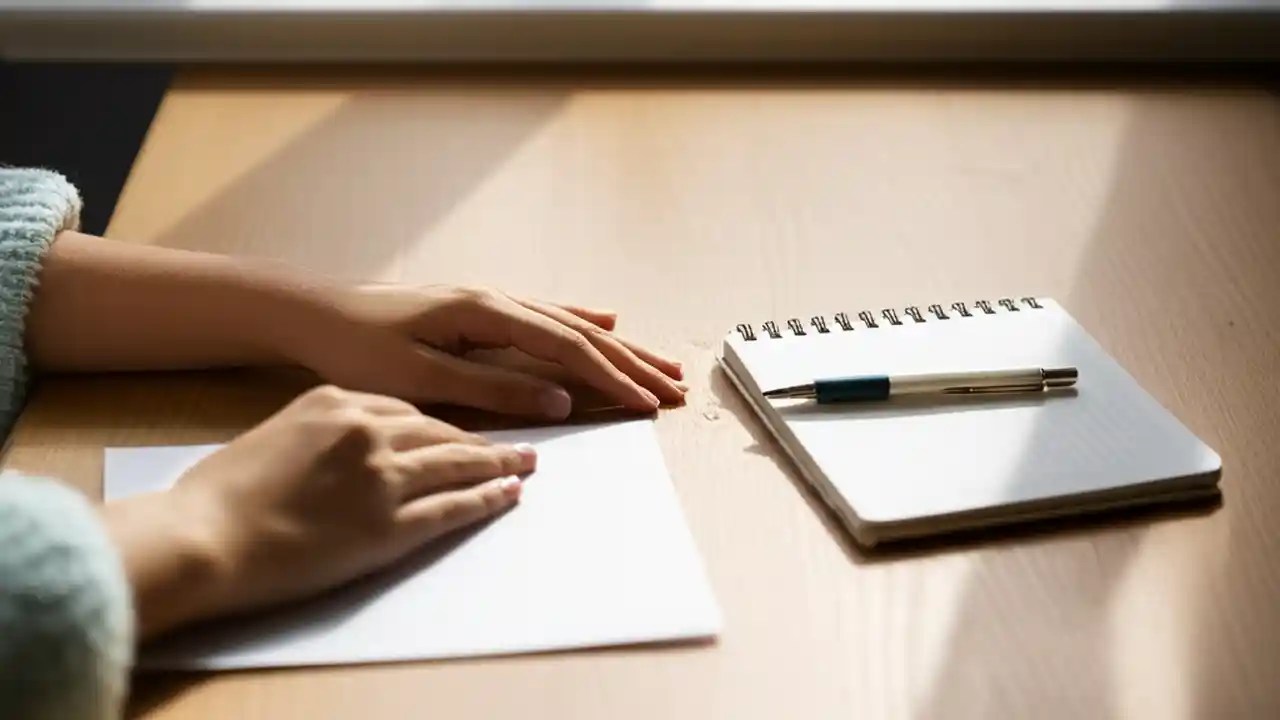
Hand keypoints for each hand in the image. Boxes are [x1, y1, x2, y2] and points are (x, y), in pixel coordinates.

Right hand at [107, 385, 533, 637]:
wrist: (204, 536)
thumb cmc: (221, 492)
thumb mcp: (274, 435)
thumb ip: (321, 432)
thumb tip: (348, 447)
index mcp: (337, 401)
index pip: (407, 410)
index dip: (441, 425)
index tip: (464, 430)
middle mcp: (369, 431)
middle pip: (442, 432)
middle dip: (482, 439)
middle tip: (516, 444)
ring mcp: (383, 478)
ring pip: (457, 464)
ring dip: (498, 465)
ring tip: (526, 465)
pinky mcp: (389, 526)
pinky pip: (452, 508)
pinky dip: (485, 500)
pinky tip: (507, 495)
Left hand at [291, 285, 686, 419]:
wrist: (317, 314)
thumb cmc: (359, 349)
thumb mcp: (422, 378)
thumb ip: (493, 389)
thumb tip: (559, 401)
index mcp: (488, 315)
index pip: (567, 349)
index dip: (613, 376)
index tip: (650, 401)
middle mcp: (499, 302)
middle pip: (582, 333)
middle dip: (633, 361)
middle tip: (677, 386)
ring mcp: (493, 304)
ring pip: (572, 324)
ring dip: (619, 345)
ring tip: (660, 361)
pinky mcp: (482, 312)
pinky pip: (549, 316)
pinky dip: (585, 322)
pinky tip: (607, 319)